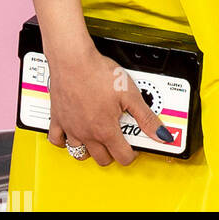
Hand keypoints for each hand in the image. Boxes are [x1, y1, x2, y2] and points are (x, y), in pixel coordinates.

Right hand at [45, 43, 172, 165]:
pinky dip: (64, 142)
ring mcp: (71, 128)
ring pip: (79, 153)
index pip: (122, 157)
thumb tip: (161, 134)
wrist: (73, 60)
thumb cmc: (99, 73)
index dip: (132, 154)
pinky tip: (73, 135)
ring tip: (100, 138)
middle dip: (113, 153)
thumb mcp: (131, 94)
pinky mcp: (58, 119)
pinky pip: (57, 141)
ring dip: (90, 151)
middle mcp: (87, 134)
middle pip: (102, 159)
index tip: (135, 145)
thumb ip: (146, 117)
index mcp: (106, 130)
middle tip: (120, 139)